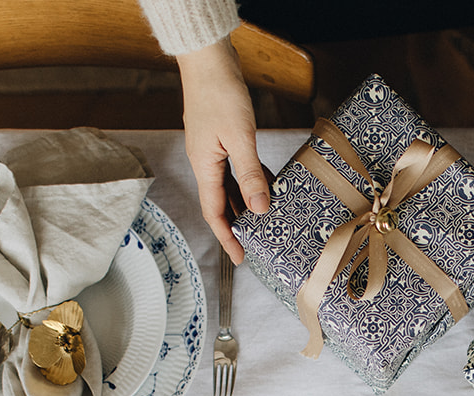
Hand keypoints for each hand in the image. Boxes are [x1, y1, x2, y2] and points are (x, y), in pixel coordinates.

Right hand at [176, 41, 269, 263]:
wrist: (209, 59)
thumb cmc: (220, 93)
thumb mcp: (239, 137)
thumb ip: (250, 174)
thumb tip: (260, 208)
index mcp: (204, 166)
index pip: (214, 212)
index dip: (227, 237)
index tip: (239, 257)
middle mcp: (205, 162)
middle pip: (221, 203)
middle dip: (238, 225)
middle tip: (257, 243)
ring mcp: (213, 150)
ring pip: (229, 186)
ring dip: (245, 203)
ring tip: (265, 220)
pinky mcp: (222, 138)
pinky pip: (237, 168)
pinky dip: (250, 180)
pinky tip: (268, 186)